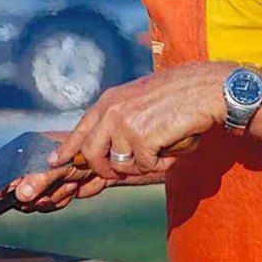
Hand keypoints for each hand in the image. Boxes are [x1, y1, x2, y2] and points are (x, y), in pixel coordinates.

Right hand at [0, 163, 111, 213]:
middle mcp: (38, 167)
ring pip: (40, 200)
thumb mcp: (61, 163)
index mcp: (31, 155)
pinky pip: (55, 202)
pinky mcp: (62, 188)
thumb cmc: (85, 150)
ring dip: (56, 195)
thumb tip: (20, 195)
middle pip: (23, 193)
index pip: (9, 175)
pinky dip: (65, 197)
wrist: (112, 158)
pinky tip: (75, 186)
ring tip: (71, 183)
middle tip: (52, 191)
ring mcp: (49, 179)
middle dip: (38, 195)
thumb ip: (40, 178)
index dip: (0, 190)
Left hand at [47, 61, 233, 179]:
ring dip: (141, 164)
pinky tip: (170, 147)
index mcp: (110, 100)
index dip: (67, 150)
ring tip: (160, 148)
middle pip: (91, 154)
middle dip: (104, 170)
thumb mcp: (139, 100)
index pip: (80, 130)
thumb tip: (107, 152)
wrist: (206, 88)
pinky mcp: (142, 137)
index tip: (55, 162)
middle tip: (121, 172)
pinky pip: (143, 167)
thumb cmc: (179, 95)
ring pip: (120, 165)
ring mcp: (125, 124)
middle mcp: (112, 110)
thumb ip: (119, 119)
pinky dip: (159, 163)